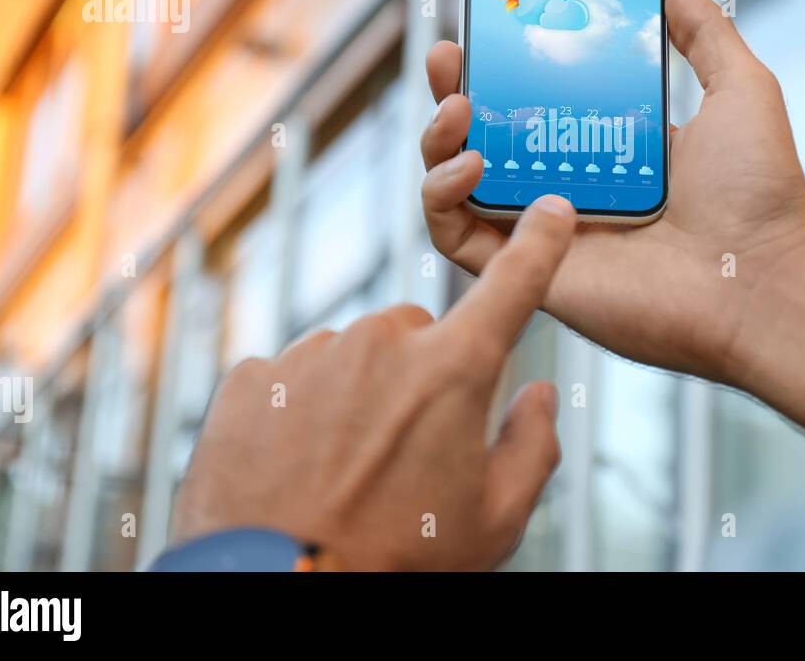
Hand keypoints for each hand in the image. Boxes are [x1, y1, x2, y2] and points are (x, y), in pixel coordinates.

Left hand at [171, 196, 576, 569]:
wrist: (276, 593)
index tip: (552, 210)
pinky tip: (296, 465)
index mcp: (452, 372)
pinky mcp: (251, 381)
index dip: (539, 244)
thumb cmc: (397, 564)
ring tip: (343, 469)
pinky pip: (291, 378)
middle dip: (421, 374)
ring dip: (356, 394)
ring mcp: (309, 358)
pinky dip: (299, 410)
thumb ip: (533, 446)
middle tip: (405, 449)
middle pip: (418, 332)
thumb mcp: (494, 522)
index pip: (511, 287)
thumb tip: (537, 394)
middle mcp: (380, 345)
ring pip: (351, 355)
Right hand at [421, 0, 804, 448]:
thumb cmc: (761, 194)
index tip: (486, 20)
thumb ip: (703, 31)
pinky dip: (443, 198)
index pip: (536, 95)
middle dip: (454, 89)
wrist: (761, 281)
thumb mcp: (738, 89)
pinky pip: (456, 237)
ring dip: (438, 139)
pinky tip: (469, 164)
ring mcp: (545, 228)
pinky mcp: (529, 269)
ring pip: (457, 181)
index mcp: (609, 143)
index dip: (502, 59)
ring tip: (457, 105)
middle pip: (485, 133)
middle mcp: (570, 183)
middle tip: (449, 53)